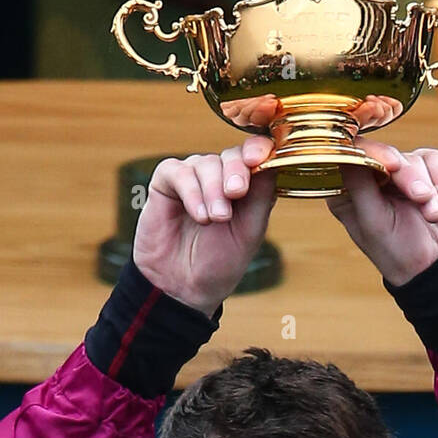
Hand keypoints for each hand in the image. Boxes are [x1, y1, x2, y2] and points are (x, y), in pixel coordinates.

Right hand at [132, 138, 276, 316]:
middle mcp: (220, 178)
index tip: (257, 158)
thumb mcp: (249, 232)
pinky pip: (178, 172)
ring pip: (205, 163)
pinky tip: (199, 215)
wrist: (184, 288)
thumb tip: (270, 159)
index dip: (257, 149)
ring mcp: (193, 178)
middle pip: (231, 155)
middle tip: (235, 194)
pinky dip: (190, 191)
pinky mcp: (166, 183)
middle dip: (235, 172)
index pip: (255, 155)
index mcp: (246, 187)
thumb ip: (261, 196)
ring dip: (212, 190)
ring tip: (213, 220)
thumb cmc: (219, 263)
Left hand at [328, 142, 437, 286]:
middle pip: (388, 155)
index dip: (374, 155)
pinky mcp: (427, 171)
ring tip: (435, 215)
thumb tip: (347, 155)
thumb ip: (360, 187)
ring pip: (415, 159)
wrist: (436, 265)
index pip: (354, 158)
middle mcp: (373, 176)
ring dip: (431, 188)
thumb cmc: (397, 252)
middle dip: (409, 177)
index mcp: (349, 190)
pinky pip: (437, 161)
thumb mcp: (374, 224)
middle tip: (422, 197)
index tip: (393, 165)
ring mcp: (400, 172)